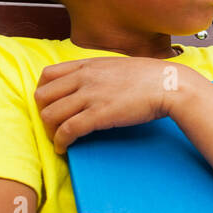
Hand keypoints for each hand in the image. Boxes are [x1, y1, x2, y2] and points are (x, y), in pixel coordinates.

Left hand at [36, 57, 196, 153]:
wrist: (169, 85)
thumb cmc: (150, 77)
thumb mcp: (118, 66)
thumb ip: (99, 72)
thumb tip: (91, 83)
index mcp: (87, 65)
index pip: (47, 75)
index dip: (43, 92)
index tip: (50, 104)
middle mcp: (83, 78)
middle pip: (42, 96)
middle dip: (43, 113)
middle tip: (53, 125)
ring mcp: (90, 96)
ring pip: (50, 114)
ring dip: (49, 130)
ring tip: (59, 139)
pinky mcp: (98, 115)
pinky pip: (67, 130)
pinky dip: (60, 141)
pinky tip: (64, 148)